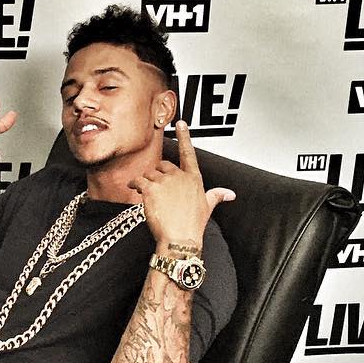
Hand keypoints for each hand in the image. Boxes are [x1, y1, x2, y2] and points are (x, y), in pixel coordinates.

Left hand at [128, 121, 235, 250]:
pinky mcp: (151, 188)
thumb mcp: (207, 207)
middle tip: (157, 189)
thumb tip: (229, 193)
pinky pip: (139, 180)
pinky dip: (135, 184)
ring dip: (146, 182)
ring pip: (150, 174)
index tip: (180, 123)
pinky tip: (134, 188)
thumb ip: (216, 195)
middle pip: (164, 165)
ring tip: (146, 194)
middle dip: (158, 175)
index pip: (189, 153)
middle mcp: (180, 176)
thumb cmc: (193, 225)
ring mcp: (165, 181)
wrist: (180, 238)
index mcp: (194, 178)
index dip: (184, 137)